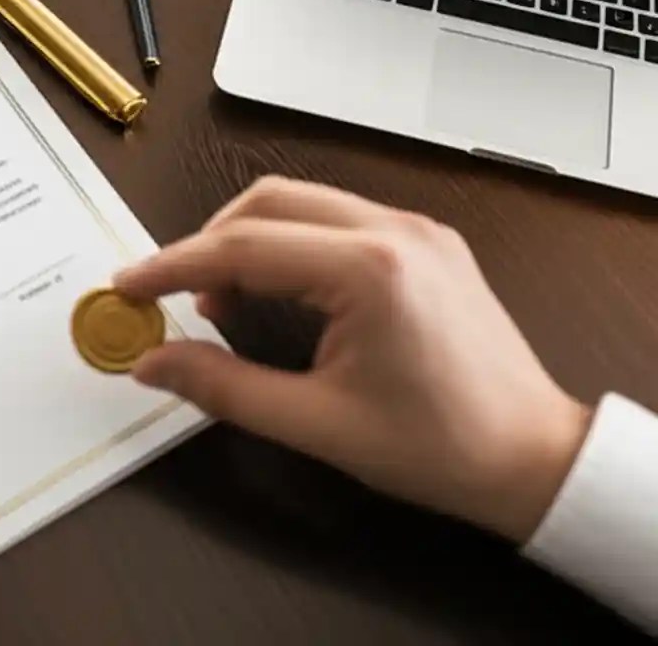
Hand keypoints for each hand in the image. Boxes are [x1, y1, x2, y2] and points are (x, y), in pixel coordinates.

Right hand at [116, 177, 591, 542]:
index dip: (172, 265)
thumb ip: (222, 387)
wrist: (532, 458)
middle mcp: (394, 232)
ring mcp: (415, 232)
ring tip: (220, 304)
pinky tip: (275, 293)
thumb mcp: (315, 424)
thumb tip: (154, 364)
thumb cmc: (440, 447)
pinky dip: (289, 246)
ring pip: (302, 204)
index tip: (128, 285)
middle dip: (206, 242)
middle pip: (268, 202)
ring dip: (247, 241)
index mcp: (370, 270)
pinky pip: (336, 221)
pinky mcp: (424, 245)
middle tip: (168, 294)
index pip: (243, 247)